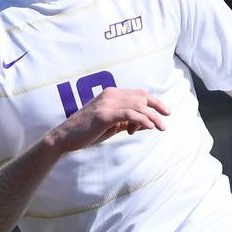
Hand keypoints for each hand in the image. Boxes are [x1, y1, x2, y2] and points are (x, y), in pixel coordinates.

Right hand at [48, 87, 168, 152]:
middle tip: (165, 124)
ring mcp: (107, 103)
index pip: (139, 93)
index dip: (155, 101)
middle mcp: (110, 94)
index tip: (166, 112)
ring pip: (138, 105)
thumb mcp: (111, 125)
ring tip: (161, 128)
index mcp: (111, 94)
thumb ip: (126, 121)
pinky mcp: (105, 114)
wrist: (65, 137)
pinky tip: (149, 127)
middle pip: (142, 97)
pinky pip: (130, 114)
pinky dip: (143, 120)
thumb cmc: (87, 132)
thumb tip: (144, 123)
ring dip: (153, 117)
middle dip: (157, 109)